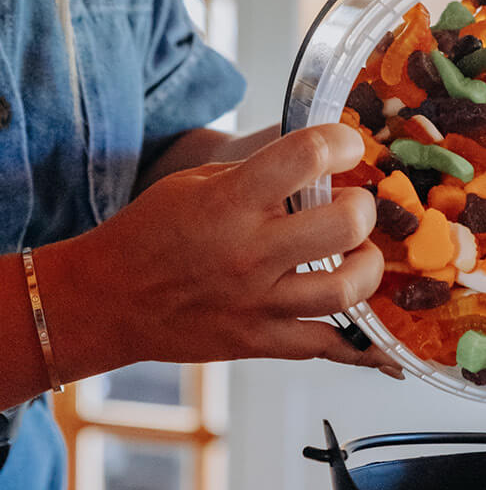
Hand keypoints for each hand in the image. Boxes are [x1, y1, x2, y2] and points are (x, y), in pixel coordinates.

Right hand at [67, 124, 399, 373]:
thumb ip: (256, 173)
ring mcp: (258, 302)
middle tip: (357, 206)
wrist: (106, 300)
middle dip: (364, 209)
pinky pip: (327, 346)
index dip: (341, 143)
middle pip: (344, 226)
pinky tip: (375, 336)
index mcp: (230, 202)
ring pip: (346, 290)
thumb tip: (315, 161)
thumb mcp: (195, 183)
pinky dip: (359, 345)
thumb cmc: (149, 234)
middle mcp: (250, 252)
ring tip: (360, 256)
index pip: (306, 156)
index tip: (348, 147)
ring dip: (368, 268)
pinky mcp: (258, 341)